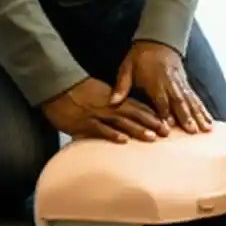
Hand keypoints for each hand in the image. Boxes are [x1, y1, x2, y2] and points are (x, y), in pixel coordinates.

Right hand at [40, 77, 169, 142]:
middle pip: (135, 115)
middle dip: (151, 123)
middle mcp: (110, 106)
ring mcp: (98, 114)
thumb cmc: (79, 91)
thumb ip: (114, 105)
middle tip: (167, 132)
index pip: (138, 107)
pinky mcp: (84, 123)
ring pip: (121, 122)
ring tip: (152, 137)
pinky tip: (124, 141)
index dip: (153, 115)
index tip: (167, 122)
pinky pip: (101, 129)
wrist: (58, 85)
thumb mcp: (101, 95)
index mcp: (115, 99)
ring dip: (137, 129)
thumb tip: (128, 117)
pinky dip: (113, 135)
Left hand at [111, 41, 212, 133]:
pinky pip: (196, 97)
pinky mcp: (186, 83)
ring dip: (199, 115)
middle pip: (180, 101)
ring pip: (191, 100)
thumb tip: (112, 103)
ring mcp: (180, 83)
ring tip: (207, 128)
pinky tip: (208, 119)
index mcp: (155, 81)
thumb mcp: (126, 68)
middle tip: (192, 131)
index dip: (165, 113)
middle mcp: (171, 83)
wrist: (158, 40)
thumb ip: (121, 86)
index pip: (161, 100)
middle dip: (187, 117)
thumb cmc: (140, 57)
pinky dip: (203, 108)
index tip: (168, 127)